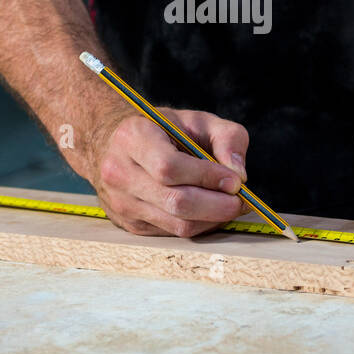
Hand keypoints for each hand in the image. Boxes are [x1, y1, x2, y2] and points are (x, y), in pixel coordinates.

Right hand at [88, 107, 248, 236]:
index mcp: (133, 137)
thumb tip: (239, 174)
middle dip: (217, 206)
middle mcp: (120, 172)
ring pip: (177, 224)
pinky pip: (173, 233)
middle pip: (175, 202)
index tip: (235, 181)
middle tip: (239, 201)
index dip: (207, 177)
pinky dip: (198, 225)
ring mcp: (122, 202)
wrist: (114, 145)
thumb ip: (227, 138)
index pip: (170, 167)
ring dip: (211, 219)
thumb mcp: (196, 120)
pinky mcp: (129, 224)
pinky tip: (207, 210)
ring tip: (227, 205)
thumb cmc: (161, 130)